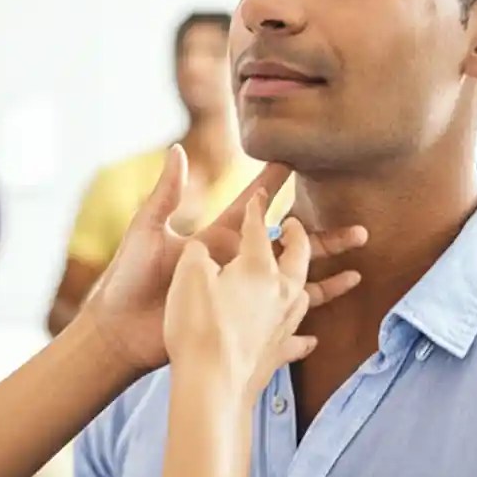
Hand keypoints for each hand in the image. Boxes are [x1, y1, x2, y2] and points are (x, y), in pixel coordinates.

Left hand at [81, 145, 367, 373]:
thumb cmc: (128, 277)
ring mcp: (237, 294)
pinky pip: (275, 321)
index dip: (277, 183)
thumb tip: (178, 148)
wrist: (118, 327)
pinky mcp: (233, 321)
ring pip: (291, 283)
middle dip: (322, 235)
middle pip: (288, 246)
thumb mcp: (147, 231)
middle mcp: (233, 263)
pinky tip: (321, 328)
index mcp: (216, 238)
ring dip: (325, 278)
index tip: (301, 158)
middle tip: (358, 227)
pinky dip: (300, 322)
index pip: (255, 206)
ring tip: (359, 272)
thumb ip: (167, 193)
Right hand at [164, 195, 335, 402]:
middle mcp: (279, 291)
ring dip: (329, 284)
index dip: (256, 209)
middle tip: (298, 224)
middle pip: (300, 256)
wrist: (212, 383)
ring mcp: (284, 323)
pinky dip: (305, 338)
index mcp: (258, 266)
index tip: (260, 195)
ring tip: (350, 276)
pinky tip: (311, 338)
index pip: (258, 228)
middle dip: (301, 236)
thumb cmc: (197, 326)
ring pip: (311, 295)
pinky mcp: (278, 352)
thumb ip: (197, 254)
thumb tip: (203, 249)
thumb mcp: (186, 277)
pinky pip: (299, 341)